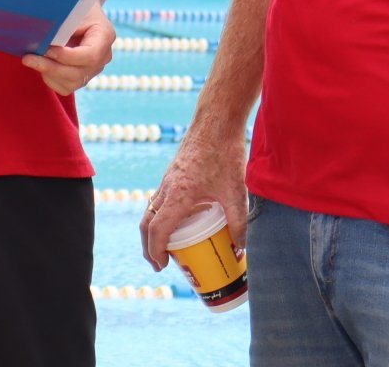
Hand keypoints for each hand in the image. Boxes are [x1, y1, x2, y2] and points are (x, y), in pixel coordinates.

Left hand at [23, 4, 114, 94]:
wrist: (81, 9)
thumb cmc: (76, 5)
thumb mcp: (73, 7)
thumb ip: (62, 22)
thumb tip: (42, 33)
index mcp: (105, 36)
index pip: (89, 55)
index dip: (66, 56)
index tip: (46, 49)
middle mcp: (103, 56)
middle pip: (79, 73)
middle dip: (50, 67)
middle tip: (28, 58)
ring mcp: (93, 69)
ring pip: (71, 83)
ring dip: (48, 73)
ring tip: (31, 59)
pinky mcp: (82, 77)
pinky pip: (65, 87)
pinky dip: (50, 79)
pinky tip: (40, 65)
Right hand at [140, 122, 246, 270]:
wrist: (216, 121)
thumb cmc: (225, 154)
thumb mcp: (236, 193)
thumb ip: (239, 223)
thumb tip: (241, 249)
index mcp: (177, 195)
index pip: (156, 230)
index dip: (155, 252)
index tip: (161, 267)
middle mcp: (166, 188)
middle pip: (146, 223)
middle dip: (148, 246)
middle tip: (160, 263)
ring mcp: (167, 180)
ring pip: (150, 211)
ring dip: (153, 231)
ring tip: (167, 248)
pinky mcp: (172, 174)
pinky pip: (158, 200)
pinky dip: (160, 216)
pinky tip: (178, 221)